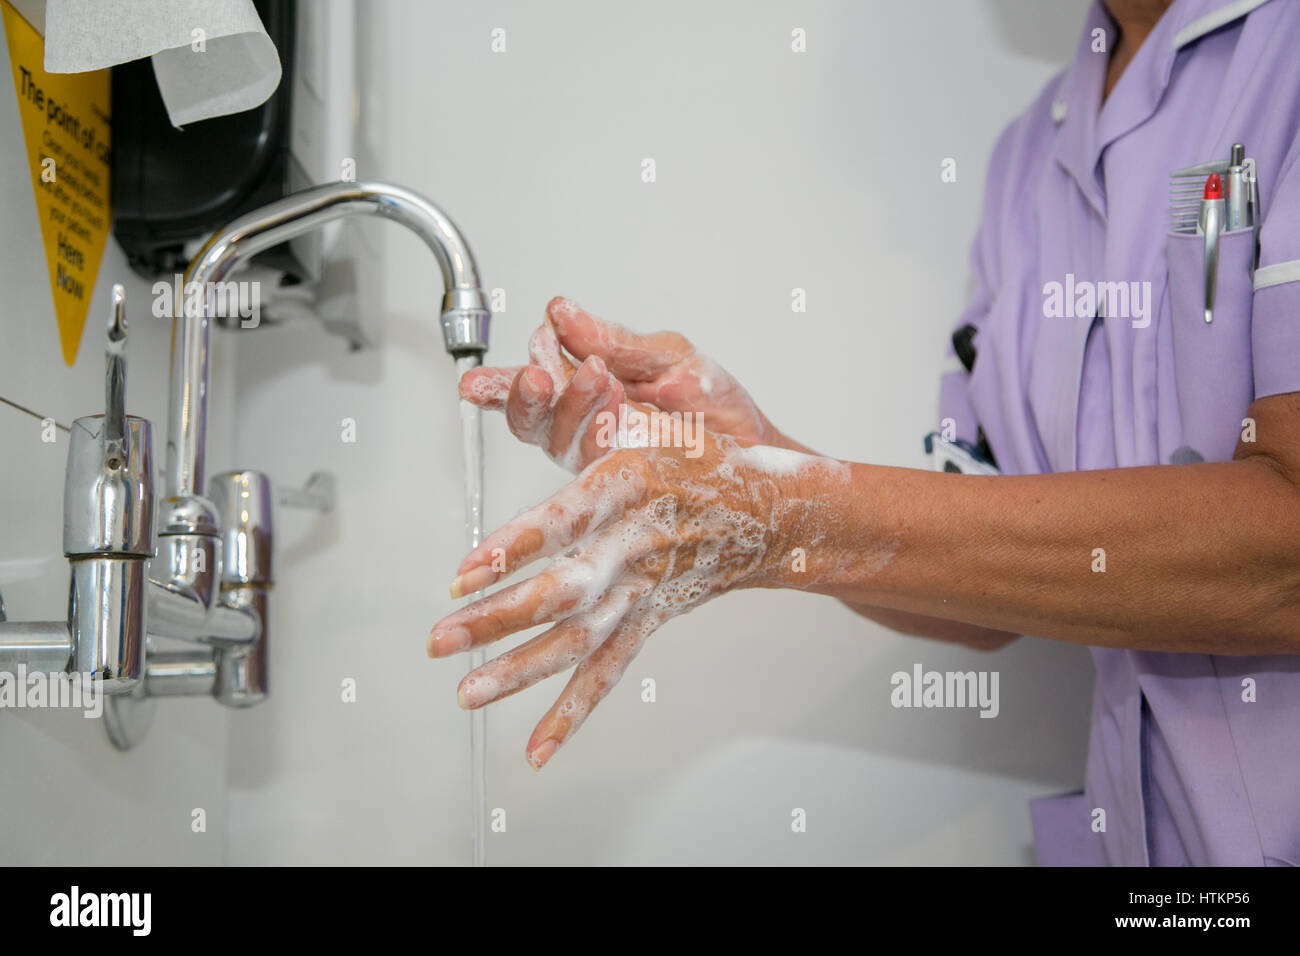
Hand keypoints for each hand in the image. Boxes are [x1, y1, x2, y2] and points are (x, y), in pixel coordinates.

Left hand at [428, 432, 848, 768]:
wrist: (773, 512)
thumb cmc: (704, 457)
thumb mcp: (654, 413)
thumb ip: (596, 394)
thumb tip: (549, 330)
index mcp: (630, 488)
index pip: (563, 523)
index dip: (513, 549)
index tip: (463, 572)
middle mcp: (636, 548)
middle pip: (562, 594)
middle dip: (496, 620)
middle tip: (441, 640)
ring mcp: (644, 593)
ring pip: (578, 642)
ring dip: (519, 672)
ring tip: (467, 695)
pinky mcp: (650, 621)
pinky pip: (608, 673)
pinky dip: (571, 713)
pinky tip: (536, 748)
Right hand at [458, 297, 800, 472]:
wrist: (758, 450)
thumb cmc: (714, 406)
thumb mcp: (669, 356)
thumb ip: (614, 340)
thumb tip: (560, 312)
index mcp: (586, 389)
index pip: (534, 384)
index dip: (499, 384)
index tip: (475, 383)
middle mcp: (584, 428)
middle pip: (531, 419)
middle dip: (524, 396)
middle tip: (536, 374)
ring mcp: (601, 459)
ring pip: (558, 441)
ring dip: (569, 407)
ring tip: (594, 376)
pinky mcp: (622, 482)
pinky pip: (595, 463)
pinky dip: (601, 430)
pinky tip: (613, 406)